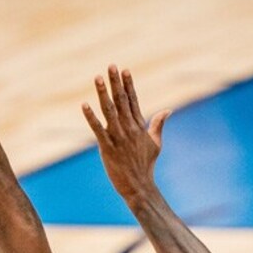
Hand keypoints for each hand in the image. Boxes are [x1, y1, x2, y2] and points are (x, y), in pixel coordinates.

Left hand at [82, 66, 169, 204]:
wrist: (139, 186)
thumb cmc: (146, 165)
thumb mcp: (156, 143)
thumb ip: (158, 124)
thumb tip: (168, 110)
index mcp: (139, 126)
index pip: (133, 100)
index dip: (128, 84)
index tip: (124, 70)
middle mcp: (129, 128)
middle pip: (121, 101)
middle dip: (116, 83)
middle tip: (111, 66)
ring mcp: (118, 137)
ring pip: (109, 111)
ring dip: (103, 93)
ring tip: (97, 78)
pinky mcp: (107, 148)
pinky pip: (98, 129)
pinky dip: (91, 117)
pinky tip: (84, 105)